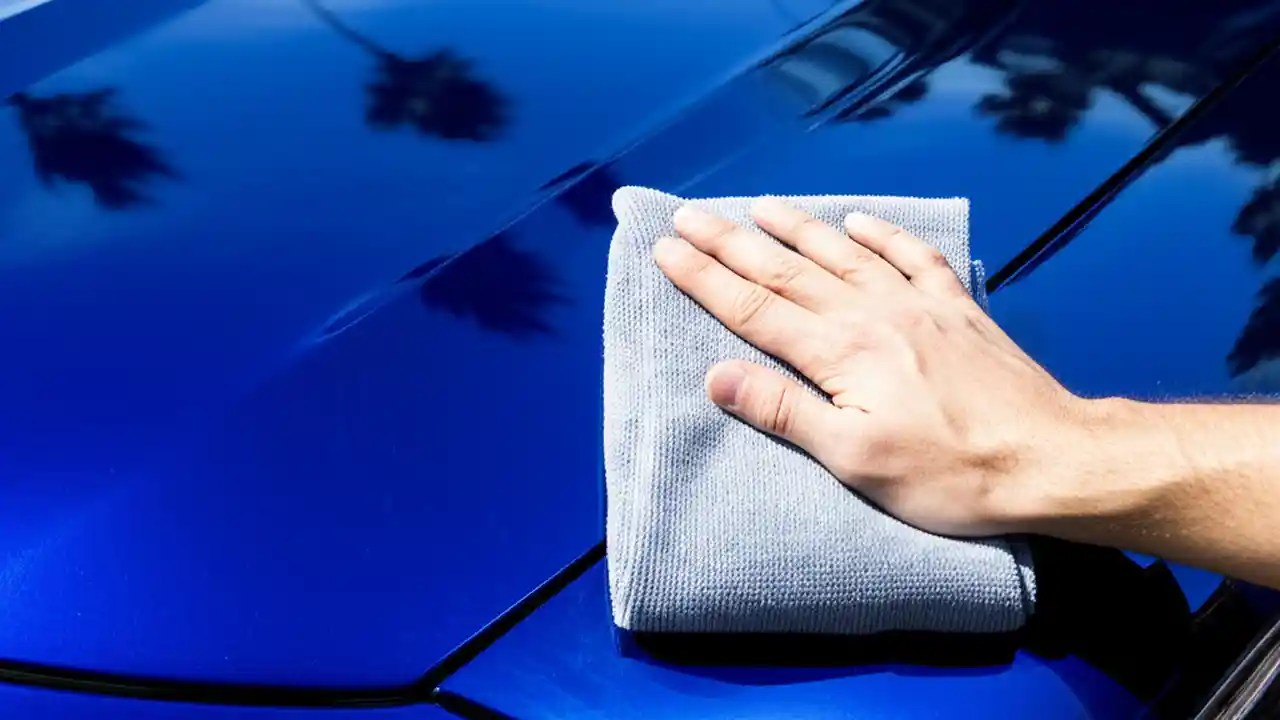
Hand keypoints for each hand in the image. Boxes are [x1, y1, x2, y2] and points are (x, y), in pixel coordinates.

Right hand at [652, 198, 1095, 536]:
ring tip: (757, 206)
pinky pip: (912, 256)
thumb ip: (784, 412)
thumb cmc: (949, 474)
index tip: (665, 249)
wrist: (1049, 459)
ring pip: (842, 254)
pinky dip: (881, 233)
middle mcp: (872, 315)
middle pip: (786, 270)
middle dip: (730, 242)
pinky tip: (859, 220)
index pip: (754, 308)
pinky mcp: (956, 309)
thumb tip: (717, 377)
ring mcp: (917, 305)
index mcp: (840, 353)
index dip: (704, 278)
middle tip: (688, 215)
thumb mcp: (854, 459)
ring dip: (795, 228)